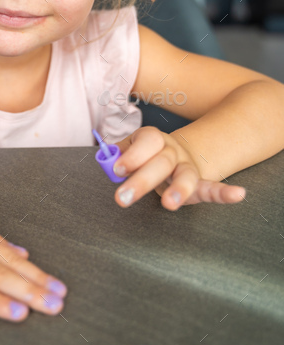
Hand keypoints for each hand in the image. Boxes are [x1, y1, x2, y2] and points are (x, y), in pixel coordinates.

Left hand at [111, 126, 246, 210]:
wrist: (179, 153)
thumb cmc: (146, 154)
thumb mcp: (131, 148)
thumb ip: (117, 153)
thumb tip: (106, 159)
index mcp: (153, 139)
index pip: (146, 142)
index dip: (132, 154)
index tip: (117, 169)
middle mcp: (172, 151)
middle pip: (160, 162)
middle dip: (142, 180)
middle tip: (122, 198)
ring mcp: (187, 167)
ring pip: (185, 176)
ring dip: (178, 190)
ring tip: (169, 204)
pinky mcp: (199, 184)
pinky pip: (213, 188)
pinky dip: (225, 193)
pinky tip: (238, 195)